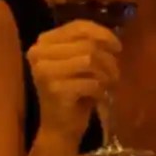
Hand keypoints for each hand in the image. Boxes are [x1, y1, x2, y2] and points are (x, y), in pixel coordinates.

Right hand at [26, 20, 121, 147]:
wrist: (59, 129)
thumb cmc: (72, 93)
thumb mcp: (77, 63)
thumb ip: (87, 45)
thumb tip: (112, 37)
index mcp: (42, 44)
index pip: (77, 26)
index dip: (102, 33)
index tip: (117, 47)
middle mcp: (38, 54)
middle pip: (87, 44)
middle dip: (108, 59)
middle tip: (115, 74)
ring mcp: (45, 72)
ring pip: (90, 60)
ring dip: (107, 74)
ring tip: (108, 85)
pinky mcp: (55, 89)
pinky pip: (91, 82)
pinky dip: (101, 91)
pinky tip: (98, 97)